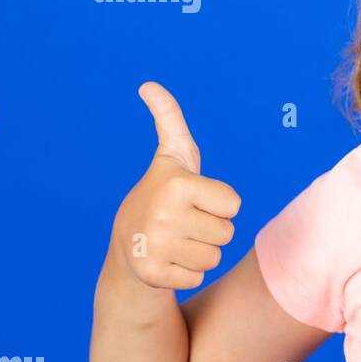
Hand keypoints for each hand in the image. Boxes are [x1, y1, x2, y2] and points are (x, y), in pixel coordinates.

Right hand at [112, 82, 241, 289]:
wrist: (126, 244)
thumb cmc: (162, 195)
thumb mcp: (172, 157)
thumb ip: (169, 120)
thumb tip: (148, 85)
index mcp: (176, 185)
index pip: (234, 204)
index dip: (218, 203)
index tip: (193, 200)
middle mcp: (163, 216)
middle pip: (227, 232)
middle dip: (210, 229)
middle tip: (183, 223)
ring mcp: (156, 247)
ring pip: (214, 256)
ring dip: (200, 251)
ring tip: (175, 241)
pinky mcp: (154, 275)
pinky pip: (198, 276)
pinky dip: (186, 272)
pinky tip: (167, 260)